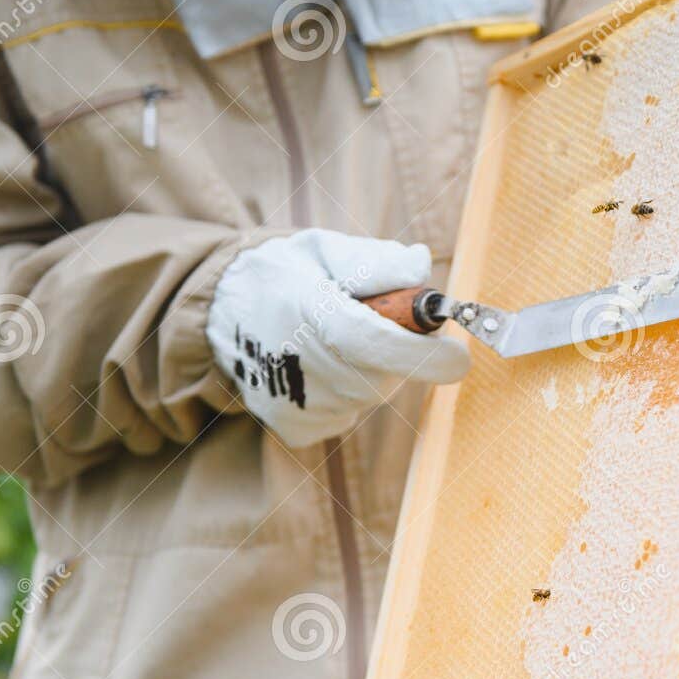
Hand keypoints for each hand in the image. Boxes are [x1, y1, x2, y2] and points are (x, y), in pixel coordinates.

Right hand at [208, 229, 470, 447]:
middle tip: (370, 322)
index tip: (458, 356)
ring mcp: (297, 404)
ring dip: (368, 371)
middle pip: (384, 374)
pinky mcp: (295, 428)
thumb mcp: (324, 250)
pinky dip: (345, 393)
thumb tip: (420, 268)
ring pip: (368, 395)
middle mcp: (303, 366)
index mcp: (312, 315)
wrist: (220, 315)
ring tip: (331, 341)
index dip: (427, 356)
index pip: (379, 345)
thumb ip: (374, 261)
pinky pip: (347, 415)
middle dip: (394, 351)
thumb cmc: (283, 276)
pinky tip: (316, 368)